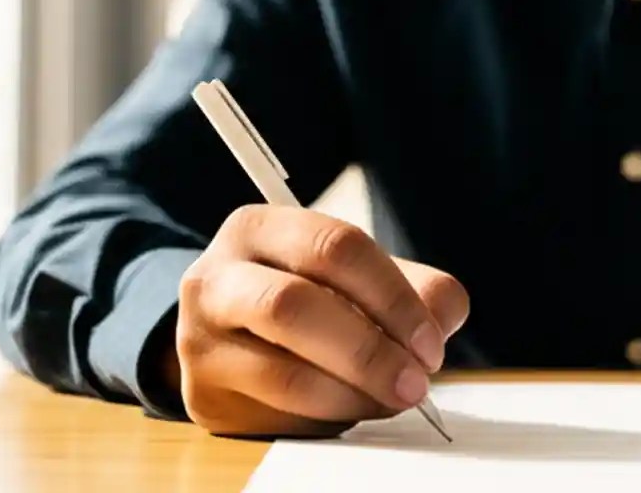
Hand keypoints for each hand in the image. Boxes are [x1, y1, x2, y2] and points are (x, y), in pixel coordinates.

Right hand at [171, 205, 469, 435]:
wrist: (236, 338)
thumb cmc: (313, 298)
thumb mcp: (364, 280)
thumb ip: (417, 290)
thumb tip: (439, 321)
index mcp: (262, 228)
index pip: (336, 248)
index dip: (394, 298)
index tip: (430, 342)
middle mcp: (218, 276)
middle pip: (295, 305)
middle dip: (370, 351)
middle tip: (415, 381)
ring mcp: (200, 337)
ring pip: (284, 371)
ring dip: (355, 392)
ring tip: (391, 398)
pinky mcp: (204, 392)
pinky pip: (278, 412)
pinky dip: (331, 413)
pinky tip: (355, 406)